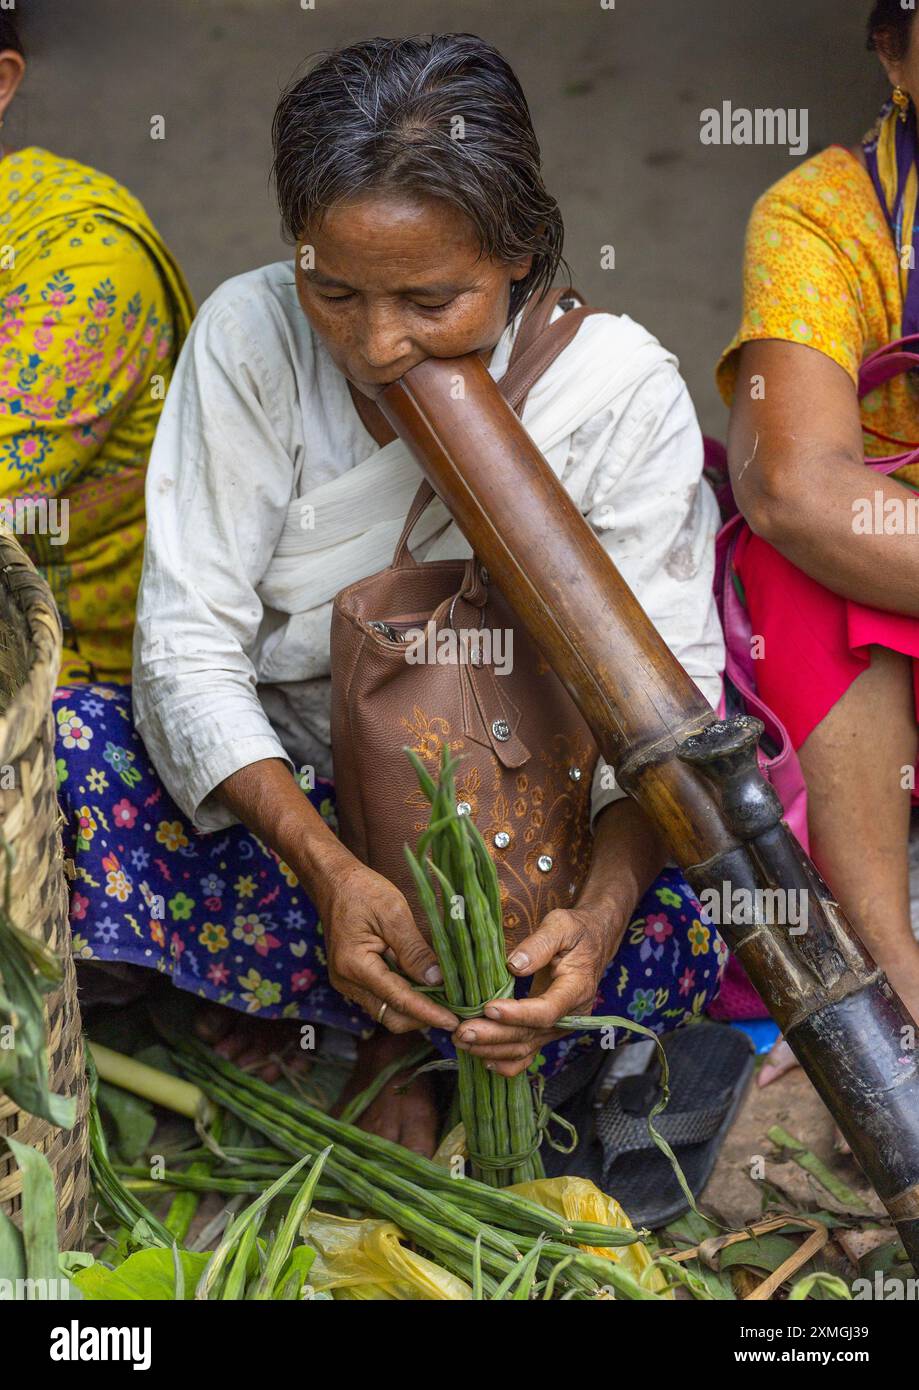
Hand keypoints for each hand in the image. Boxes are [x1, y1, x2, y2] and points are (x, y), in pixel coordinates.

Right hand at [316, 857, 458, 1034]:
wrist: (333, 881)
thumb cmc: (361, 890)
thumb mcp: (393, 913)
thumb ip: (414, 950)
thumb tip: (437, 980)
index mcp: (355, 965)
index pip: (398, 999)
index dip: (428, 1012)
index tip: (453, 1022)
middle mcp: (347, 982)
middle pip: (391, 1015)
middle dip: (422, 1017)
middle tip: (455, 1010)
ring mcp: (347, 983)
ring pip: (386, 1010)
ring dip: (414, 1009)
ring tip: (444, 1001)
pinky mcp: (353, 979)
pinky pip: (381, 998)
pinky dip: (404, 998)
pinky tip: (424, 987)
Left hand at [453, 905, 620, 1076]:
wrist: (592, 943)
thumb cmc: (575, 931)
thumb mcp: (560, 925)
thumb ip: (539, 945)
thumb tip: (514, 965)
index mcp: (576, 989)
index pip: (546, 1011)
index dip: (517, 1014)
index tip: (489, 1008)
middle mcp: (570, 1016)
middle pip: (530, 1034)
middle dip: (494, 1036)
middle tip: (463, 1031)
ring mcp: (558, 1027)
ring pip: (525, 1048)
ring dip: (493, 1049)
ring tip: (462, 1041)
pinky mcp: (548, 1031)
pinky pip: (528, 1053)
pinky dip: (507, 1062)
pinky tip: (484, 1059)